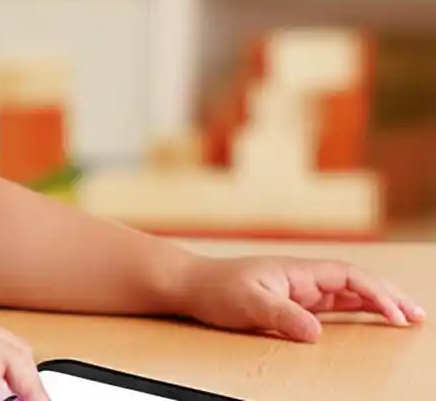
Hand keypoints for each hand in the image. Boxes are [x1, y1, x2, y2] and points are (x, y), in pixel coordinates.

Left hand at [178, 255, 425, 341]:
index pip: (347, 276)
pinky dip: (357, 308)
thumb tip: (316, 332)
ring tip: (407, 317)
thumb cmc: (215, 289)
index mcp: (297, 271)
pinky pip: (333, 304)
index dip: (375, 292)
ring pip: (348, 292)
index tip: (395, 313)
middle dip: (389, 295)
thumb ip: (281, 316)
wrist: (190, 285)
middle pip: (356, 281)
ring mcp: (299, 289)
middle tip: (418, 315)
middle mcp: (303, 277)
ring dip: (378, 302)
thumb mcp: (247, 305)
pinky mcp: (292, 301)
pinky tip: (373, 316)